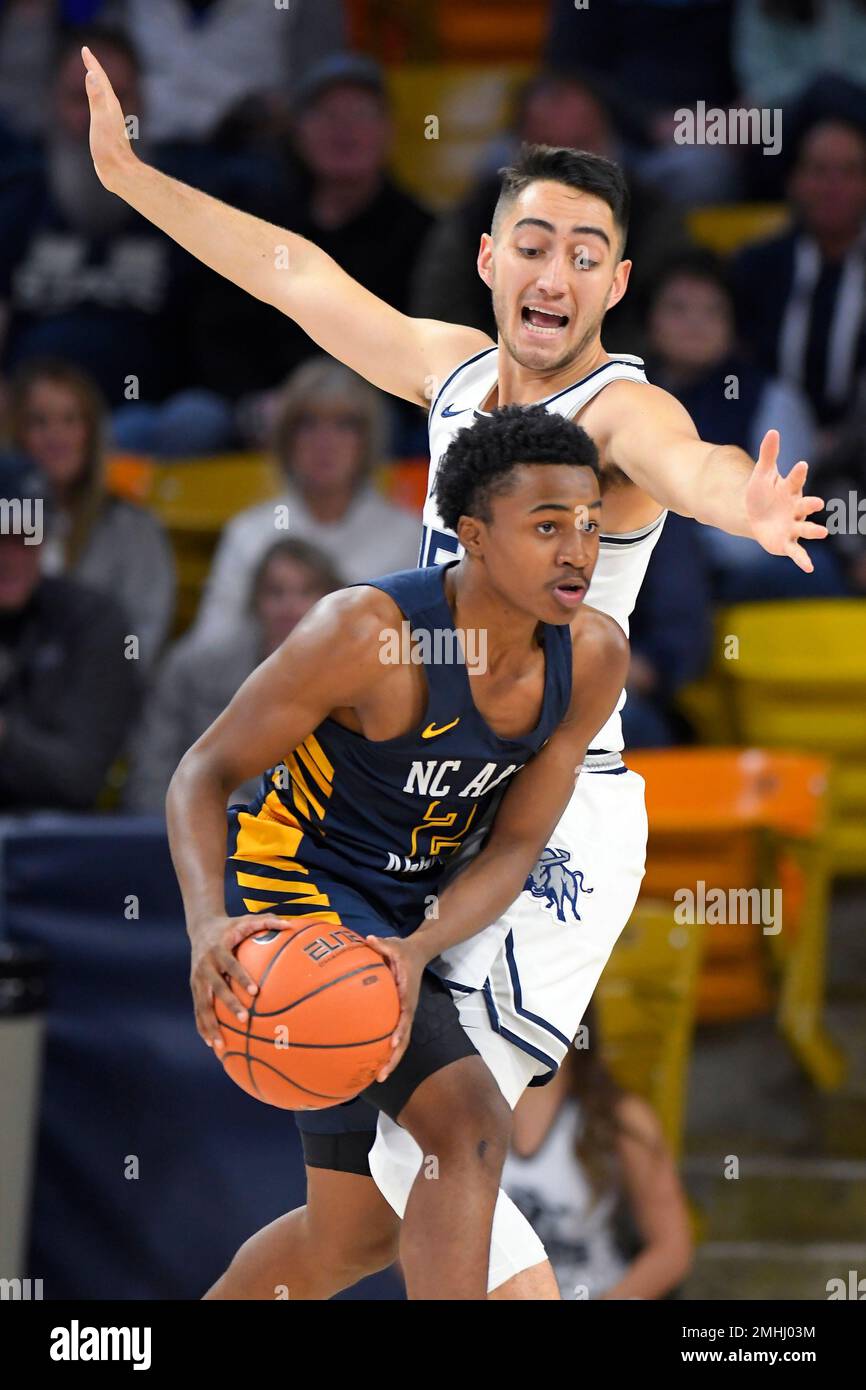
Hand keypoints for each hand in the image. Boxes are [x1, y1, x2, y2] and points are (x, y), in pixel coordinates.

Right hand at [82, 44, 136, 192]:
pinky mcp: (109, 132)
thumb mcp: (99, 120)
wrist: (119, 172)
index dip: (92, 63)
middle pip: (103, 85)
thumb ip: (95, 97)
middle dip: (94, 69)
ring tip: (92, 77)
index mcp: (110, 104)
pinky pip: (101, 110)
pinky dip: (97, 102)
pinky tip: (97, 108)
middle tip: (87, 56)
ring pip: (104, 97)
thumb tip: (92, 75)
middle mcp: (113, 111)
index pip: (100, 78)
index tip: (85, 49)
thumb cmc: (108, 148)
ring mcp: (111, 122)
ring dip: (97, 85)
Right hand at [189, 912, 283, 1053]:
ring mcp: (197, 979)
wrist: (201, 927)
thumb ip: (268, 921)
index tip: (255, 991)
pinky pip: (198, 1010)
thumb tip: (291, 925)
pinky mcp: (194, 988)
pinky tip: (212, 1044)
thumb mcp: (246, 920)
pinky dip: (203, 1027)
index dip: (241, 977)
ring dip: (210, 1025)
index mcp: (218, 950)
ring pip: (202, 1005)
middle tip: (243, 1019)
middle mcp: (205, 966)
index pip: (231, 965)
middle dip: (228, 1004)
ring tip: (220, 1045)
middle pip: (216, 988)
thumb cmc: (230, 926)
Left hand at [364, 934, 426, 1081]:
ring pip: (401, 1042)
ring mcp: (405, 1014)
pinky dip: (387, 1051)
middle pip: (404, 1038)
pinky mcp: (400, 1015)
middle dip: (394, 1058)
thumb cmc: (404, 950)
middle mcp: (408, 1007)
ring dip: (392, 1060)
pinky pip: (395, 1036)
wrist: (418, 953)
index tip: (392, 1044)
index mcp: (407, 993)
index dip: (400, 1030)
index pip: (405, 1014)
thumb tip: (368, 939)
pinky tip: (374, 1062)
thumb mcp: (395, 944)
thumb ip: (382, 944)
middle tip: (381, 1076)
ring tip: (378, 1078)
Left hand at [745, 430, 827, 572]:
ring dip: (813, 531)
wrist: (755, 515)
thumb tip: (773, 431)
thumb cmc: (762, 492)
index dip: (798, 473)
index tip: (800, 464)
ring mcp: (793, 526)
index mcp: (790, 490)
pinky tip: (809, 568)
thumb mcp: (762, 474)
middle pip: (804, 506)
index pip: (795, 480)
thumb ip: (769, 455)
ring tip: (823, 532)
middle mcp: (796, 508)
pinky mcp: (787, 543)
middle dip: (810, 505)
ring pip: (805, 529)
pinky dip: (802, 560)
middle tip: (818, 503)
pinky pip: (796, 552)